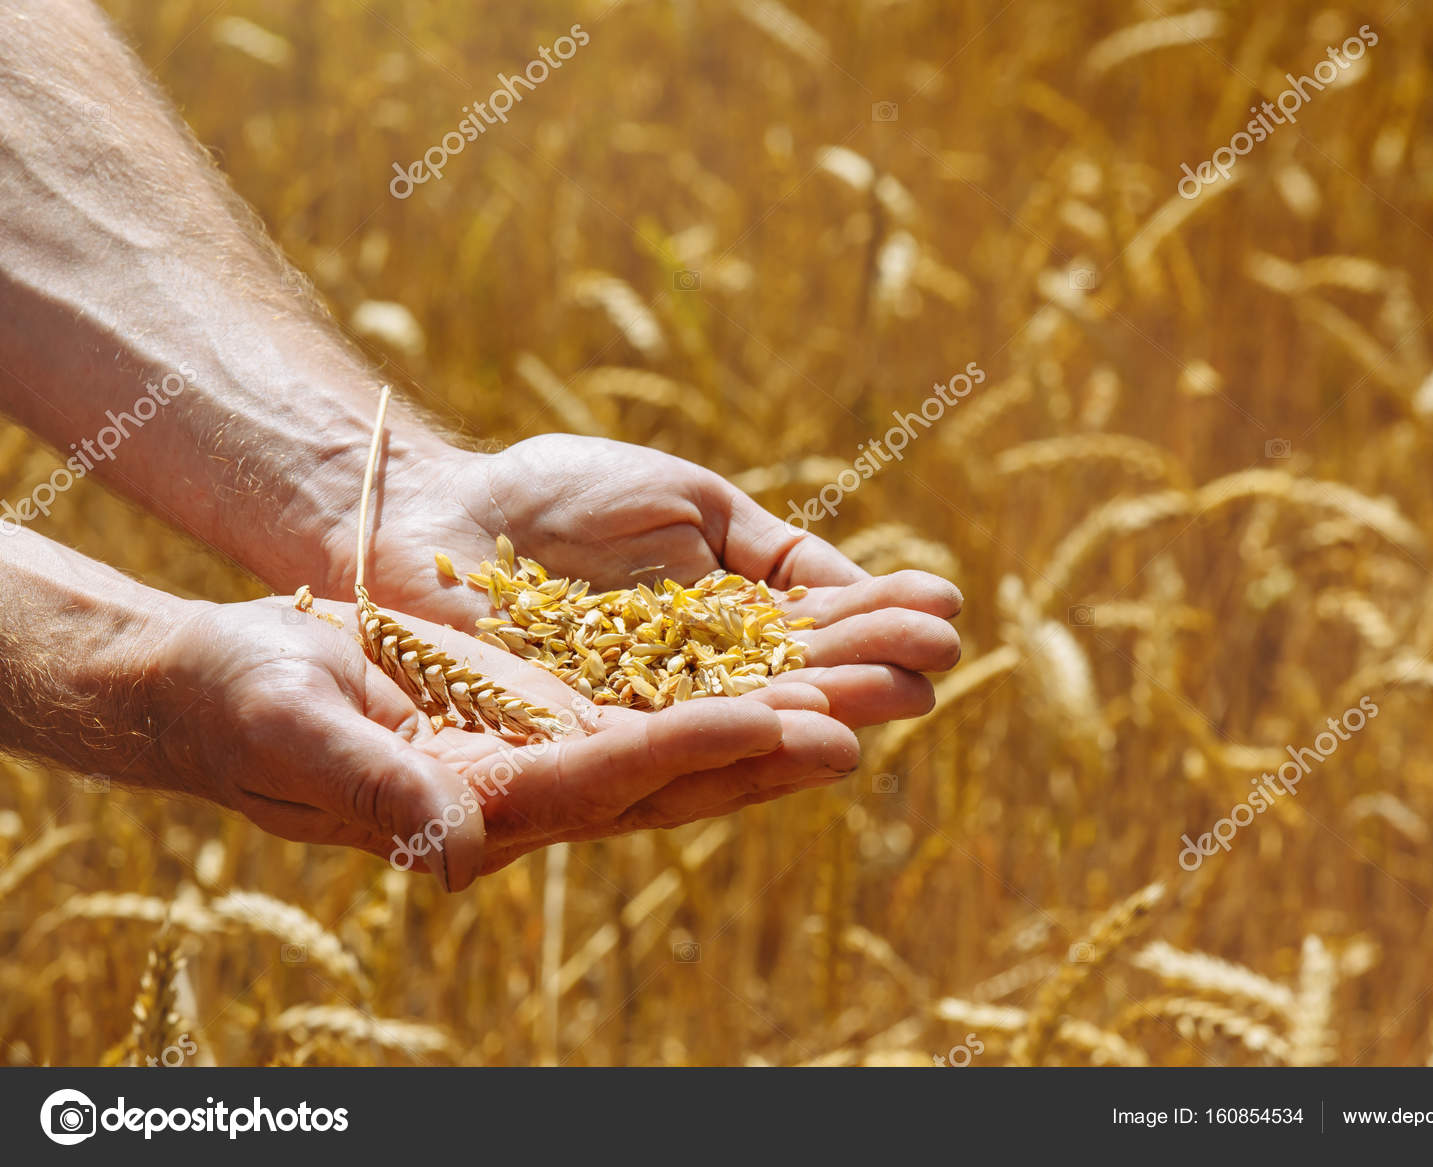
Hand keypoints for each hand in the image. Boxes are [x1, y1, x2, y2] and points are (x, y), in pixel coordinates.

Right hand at [145, 596, 859, 889]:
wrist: (229, 685)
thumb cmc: (240, 707)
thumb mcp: (294, 733)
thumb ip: (373, 784)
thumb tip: (453, 843)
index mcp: (482, 803)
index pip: (611, 777)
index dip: (698, 747)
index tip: (785, 720)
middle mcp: (535, 789)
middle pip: (681, 770)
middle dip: (781, 739)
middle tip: (885, 708)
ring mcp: (548, 752)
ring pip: (686, 736)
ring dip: (778, 712)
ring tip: (873, 685)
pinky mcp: (549, 714)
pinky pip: (655, 699)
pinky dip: (724, 681)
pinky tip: (787, 662)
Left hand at [328, 434, 962, 729]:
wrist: (440, 507)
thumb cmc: (561, 496)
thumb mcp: (692, 505)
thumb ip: (772, 551)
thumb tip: (864, 585)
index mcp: (724, 630)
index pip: (816, 636)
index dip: (877, 625)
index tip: (945, 609)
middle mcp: (692, 688)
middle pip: (792, 690)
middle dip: (866, 676)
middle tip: (939, 663)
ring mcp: (639, 720)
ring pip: (742, 726)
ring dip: (822, 711)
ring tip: (895, 697)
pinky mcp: (576, 748)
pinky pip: (664, 744)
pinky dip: (736, 730)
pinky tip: (798, 716)